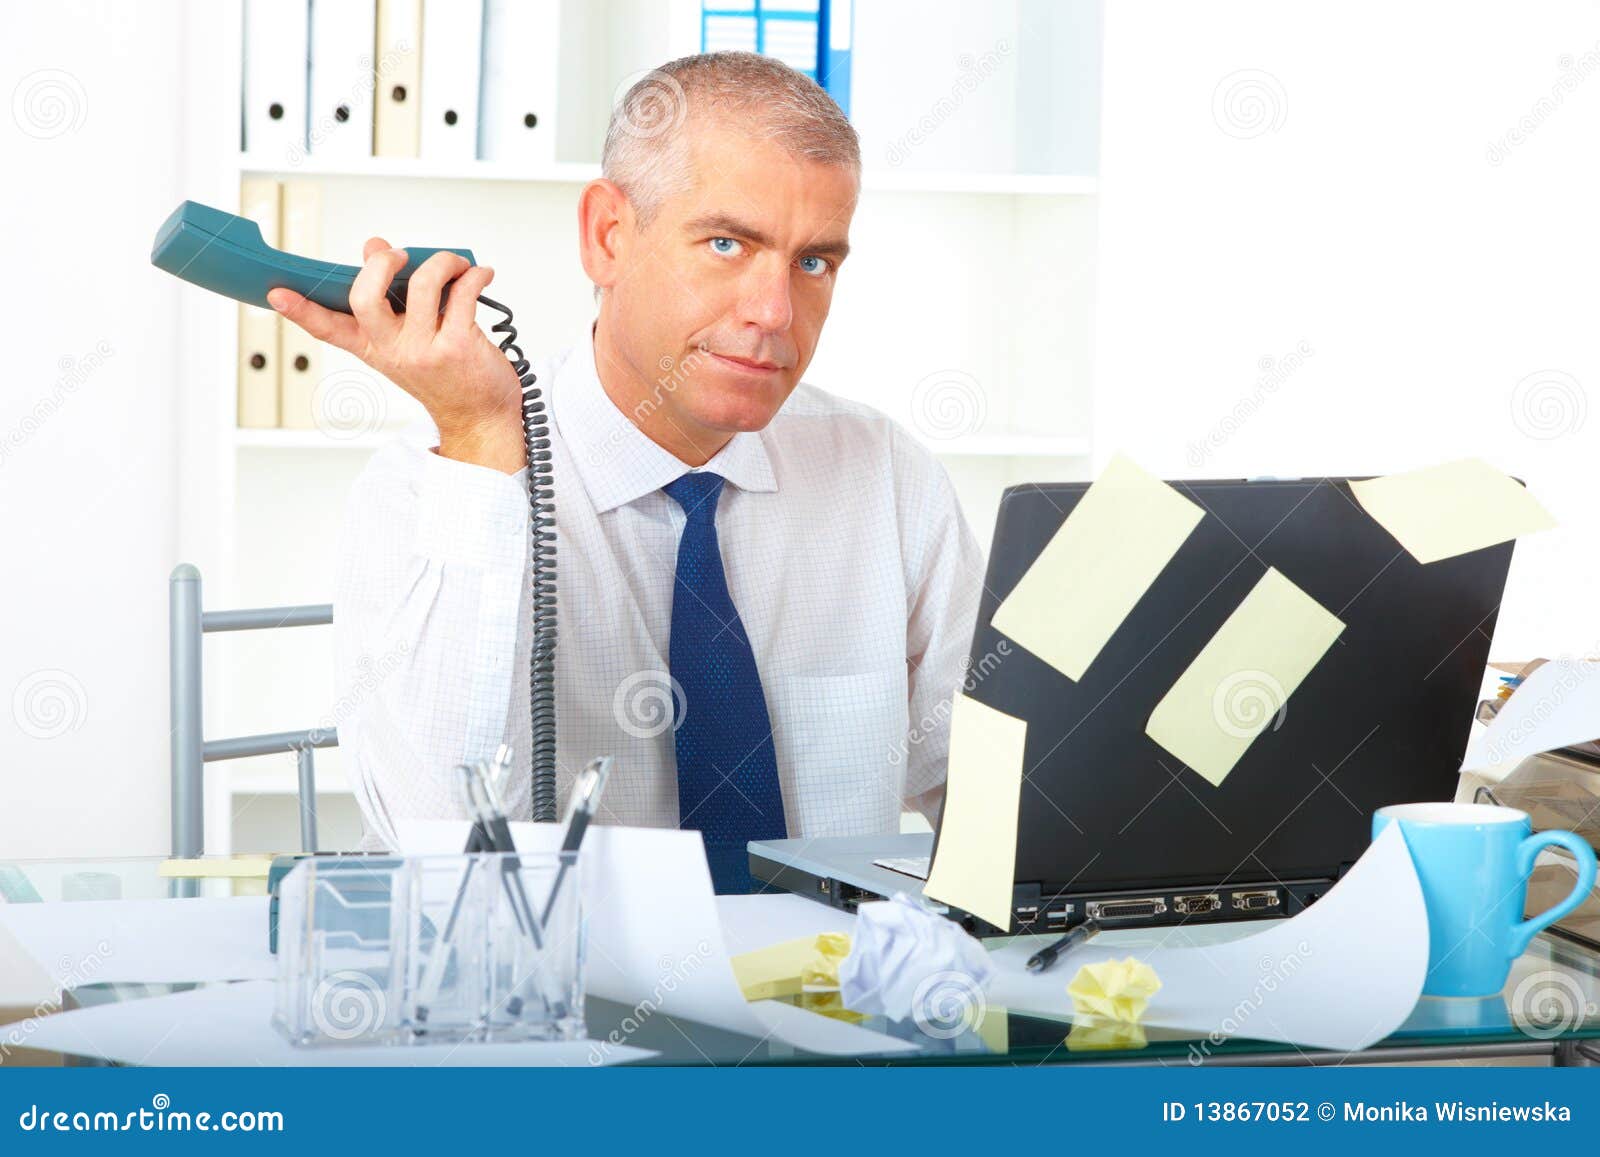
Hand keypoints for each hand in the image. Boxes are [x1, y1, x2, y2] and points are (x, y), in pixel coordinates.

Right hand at [266, 237, 525, 472]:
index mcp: (374, 348)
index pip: (329, 329)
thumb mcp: (408, 342)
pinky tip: (480, 275)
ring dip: (442, 262)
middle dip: (380, 263)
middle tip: (399, 255)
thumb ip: (390, 298)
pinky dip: (475, 276)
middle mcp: (394, 349)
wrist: (480, 418)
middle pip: (365, 299)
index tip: (276, 293)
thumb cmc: (448, 377)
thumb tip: (374, 247)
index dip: (301, 310)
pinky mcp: (459, 346)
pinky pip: (463, 294)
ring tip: (455, 265)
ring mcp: (425, 349)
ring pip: (423, 284)